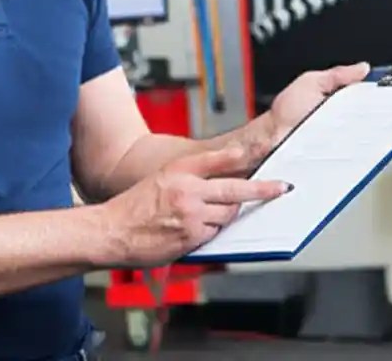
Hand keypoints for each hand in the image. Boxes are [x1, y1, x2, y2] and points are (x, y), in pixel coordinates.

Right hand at [97, 145, 290, 267]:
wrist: (112, 231)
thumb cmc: (135, 206)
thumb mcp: (162, 178)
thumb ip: (194, 173)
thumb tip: (227, 171)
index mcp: (179, 171)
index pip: (218, 160)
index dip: (243, 158)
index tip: (262, 155)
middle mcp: (187, 190)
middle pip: (234, 190)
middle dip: (261, 191)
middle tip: (280, 189)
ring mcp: (190, 215)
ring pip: (227, 215)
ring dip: (227, 215)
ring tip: (207, 214)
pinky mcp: (190, 237)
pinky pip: (214, 234)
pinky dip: (211, 232)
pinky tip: (195, 229)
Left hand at [240, 62, 371, 170]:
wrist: (270, 140)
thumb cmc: (285, 112)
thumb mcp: (311, 82)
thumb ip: (336, 75)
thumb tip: (362, 67)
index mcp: (339, 98)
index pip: (368, 94)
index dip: (383, 94)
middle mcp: (342, 118)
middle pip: (371, 115)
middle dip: (383, 112)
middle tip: (390, 109)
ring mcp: (341, 137)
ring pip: (366, 135)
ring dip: (372, 132)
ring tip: (380, 126)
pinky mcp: (337, 155)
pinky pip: (354, 152)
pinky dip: (360, 149)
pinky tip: (364, 144)